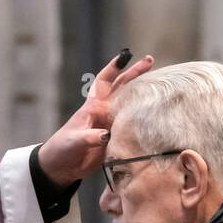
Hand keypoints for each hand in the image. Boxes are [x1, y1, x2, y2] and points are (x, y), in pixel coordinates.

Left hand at [37, 51, 154, 185]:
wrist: (61, 167)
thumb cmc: (62, 148)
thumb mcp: (75, 140)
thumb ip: (90, 137)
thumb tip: (107, 135)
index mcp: (93, 106)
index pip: (104, 81)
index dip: (114, 67)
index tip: (125, 54)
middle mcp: (104, 112)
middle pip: (123, 87)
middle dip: (135, 73)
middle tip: (150, 60)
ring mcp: (112, 124)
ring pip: (131, 105)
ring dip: (144, 95)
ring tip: (161, 84)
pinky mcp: (117, 139)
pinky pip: (134, 126)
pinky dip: (146, 120)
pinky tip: (160, 116)